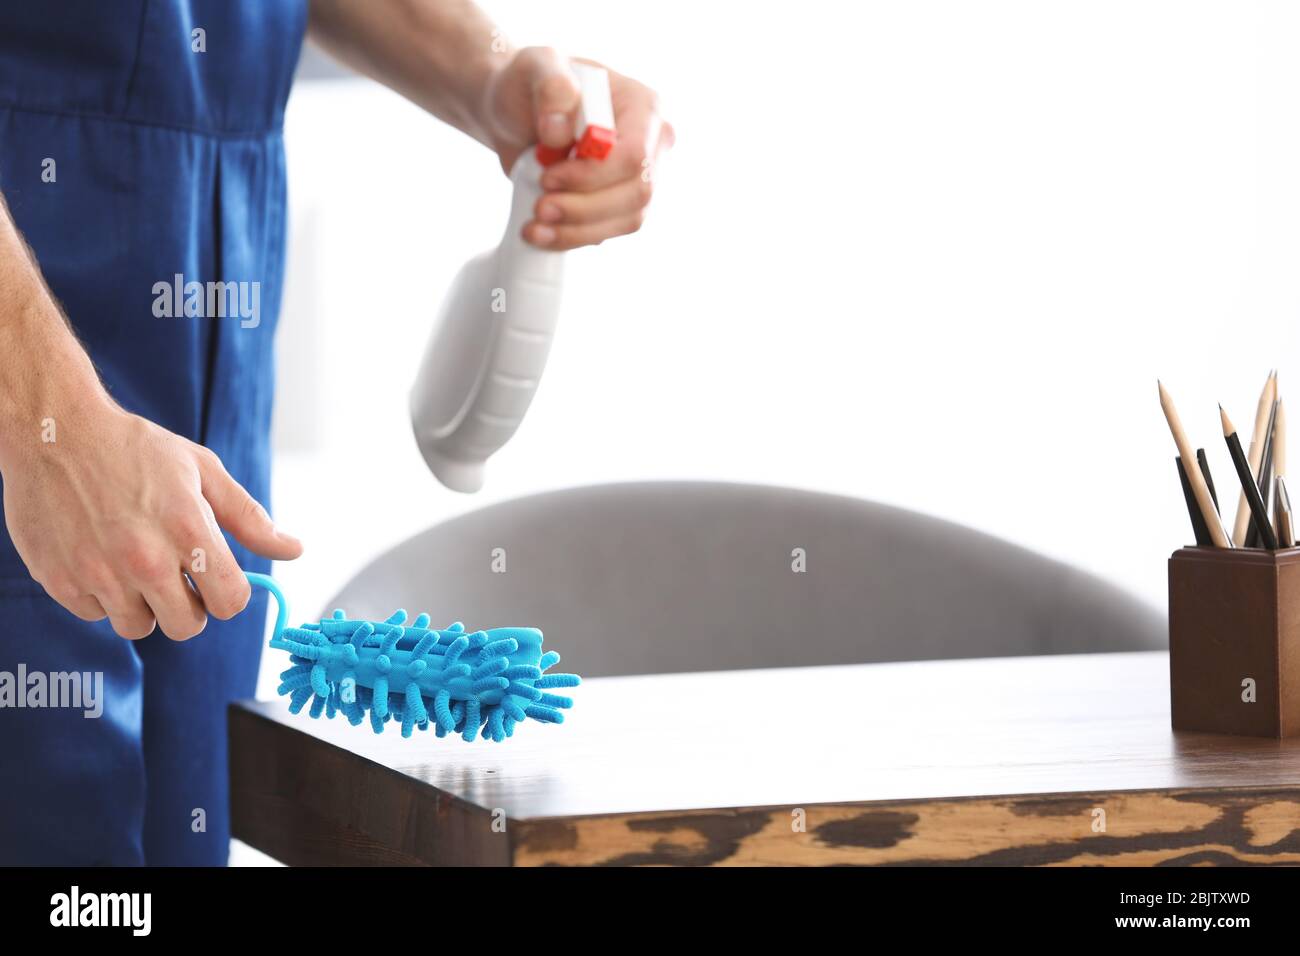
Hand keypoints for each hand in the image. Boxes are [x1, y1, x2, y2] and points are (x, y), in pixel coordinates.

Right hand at [2, 396, 301, 639]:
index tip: (217, 581)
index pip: (229, 601)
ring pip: (138, 627)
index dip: (228, 595)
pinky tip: (99, 558)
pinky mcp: (61, 580)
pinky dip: (101, 596)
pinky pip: (95, 614)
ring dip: (143, 605)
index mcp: (187, 529)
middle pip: (187, 626)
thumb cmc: (135, 448)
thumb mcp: (202, 470)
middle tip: (177, 576)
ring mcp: (98, 573)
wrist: (54, 432)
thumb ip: (249, 518)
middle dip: (189, 607)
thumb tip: (293, 550)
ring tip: (135, 565)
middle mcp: (143, 558)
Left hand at [484, 47, 673, 250]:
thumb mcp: (534, 66)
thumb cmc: (529, 85)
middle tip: (539, 208)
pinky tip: (540, 234)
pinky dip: (572, 238)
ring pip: (627, 220)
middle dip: (585, 208)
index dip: (594, 175)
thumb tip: (558, 131)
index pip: (636, 155)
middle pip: (637, 193)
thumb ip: (550, 86)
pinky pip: (607, 232)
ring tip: (534, 227)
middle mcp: (651, 144)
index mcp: (643, 106)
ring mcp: (638, 178)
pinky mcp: (618, 205)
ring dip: (578, 230)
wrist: (514, 115)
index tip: (547, 178)